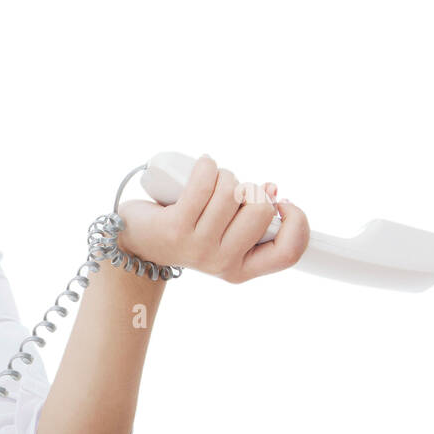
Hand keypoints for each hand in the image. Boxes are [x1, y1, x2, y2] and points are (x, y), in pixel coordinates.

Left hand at [116, 155, 309, 282]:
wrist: (137, 239)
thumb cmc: (188, 229)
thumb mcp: (227, 230)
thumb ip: (254, 216)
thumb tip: (272, 190)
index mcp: (242, 267)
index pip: (289, 251)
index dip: (296, 221)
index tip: (280, 203)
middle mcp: (222, 262)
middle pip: (260, 210)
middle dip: (249, 189)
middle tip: (230, 193)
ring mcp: (198, 248)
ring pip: (232, 192)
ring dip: (223, 176)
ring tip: (209, 183)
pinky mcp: (175, 228)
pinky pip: (203, 184)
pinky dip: (205, 166)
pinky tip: (201, 166)